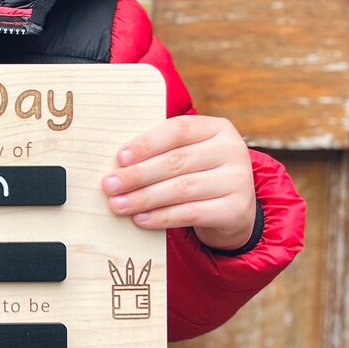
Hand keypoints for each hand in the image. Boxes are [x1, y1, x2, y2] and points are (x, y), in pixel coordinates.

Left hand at [101, 116, 255, 250]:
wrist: (234, 208)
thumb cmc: (199, 173)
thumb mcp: (188, 153)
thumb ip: (161, 151)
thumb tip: (118, 163)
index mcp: (217, 128)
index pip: (177, 130)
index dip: (146, 143)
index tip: (119, 158)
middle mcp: (232, 150)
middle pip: (176, 161)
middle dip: (138, 175)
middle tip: (110, 185)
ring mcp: (238, 180)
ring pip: (182, 188)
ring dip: (144, 198)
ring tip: (119, 205)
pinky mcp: (236, 209)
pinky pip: (191, 213)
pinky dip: (162, 217)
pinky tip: (141, 219)